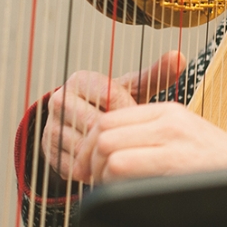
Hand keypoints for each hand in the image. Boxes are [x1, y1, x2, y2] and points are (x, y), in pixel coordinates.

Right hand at [41, 51, 184, 182]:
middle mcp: (59, 100)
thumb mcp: (135, 88)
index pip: (109, 96)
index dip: (129, 110)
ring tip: (123, 154)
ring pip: (82, 146)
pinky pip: (72, 165)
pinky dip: (91, 169)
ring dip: (104, 154)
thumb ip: (156, 74)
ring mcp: (51, 126)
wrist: (89, 125)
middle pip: (94, 123)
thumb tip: (178, 56)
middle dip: (118, 135)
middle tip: (135, 142)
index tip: (139, 119)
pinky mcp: (48, 151)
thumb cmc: (116, 103)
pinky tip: (107, 166)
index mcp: (81, 80)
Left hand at [84, 101, 226, 182]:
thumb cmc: (219, 167)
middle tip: (94, 180)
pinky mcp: (173, 161)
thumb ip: (152, 138)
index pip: (110, 118)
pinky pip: (122, 167)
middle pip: (103, 131)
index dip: (91, 144)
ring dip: (101, 174)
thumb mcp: (185, 139)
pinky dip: (113, 184)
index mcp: (168, 111)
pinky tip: (125, 194)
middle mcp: (168, 119)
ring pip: (108, 149)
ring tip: (112, 189)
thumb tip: (110, 153)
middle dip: (90, 159)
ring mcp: (171, 139)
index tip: (91, 165)